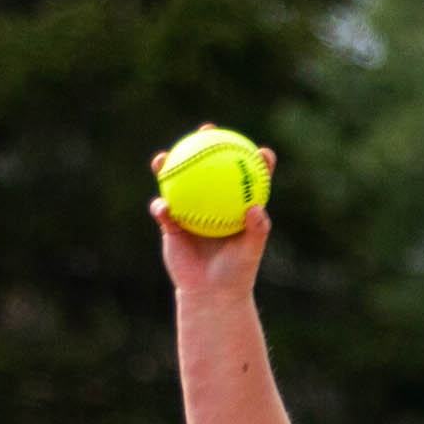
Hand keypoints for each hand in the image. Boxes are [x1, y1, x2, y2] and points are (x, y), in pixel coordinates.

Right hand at [148, 143, 276, 295]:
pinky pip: (164, 211)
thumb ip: (257, 229)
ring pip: (177, 182)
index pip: (247, 179)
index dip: (255, 162)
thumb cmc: (237, 273)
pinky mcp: (171, 225)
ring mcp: (189, 211)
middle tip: (207, 129)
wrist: (212, 293)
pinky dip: (162, 208)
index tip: (261, 151)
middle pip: (208, 168)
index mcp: (235, 207)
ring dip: (169, 165)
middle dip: (205, 144)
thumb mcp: (250, 252)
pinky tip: (163, 207)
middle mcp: (212, 203)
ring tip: (164, 157)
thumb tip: (257, 208)